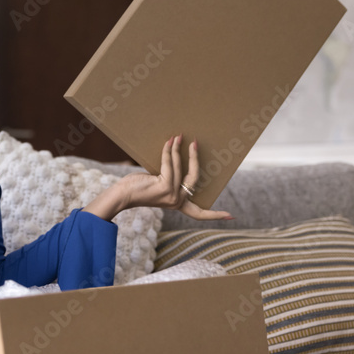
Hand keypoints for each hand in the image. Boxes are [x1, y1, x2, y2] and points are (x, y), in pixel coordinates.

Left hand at [84, 134, 232, 220]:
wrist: (122, 195)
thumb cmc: (137, 188)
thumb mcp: (159, 184)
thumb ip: (170, 179)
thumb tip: (177, 154)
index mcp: (177, 205)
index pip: (199, 214)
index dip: (215, 215)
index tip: (232, 216)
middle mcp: (177, 203)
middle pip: (194, 179)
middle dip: (195, 159)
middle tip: (196, 143)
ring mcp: (171, 196)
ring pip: (180, 168)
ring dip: (178, 150)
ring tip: (178, 137)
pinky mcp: (164, 187)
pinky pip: (170, 165)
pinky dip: (169, 151)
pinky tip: (169, 142)